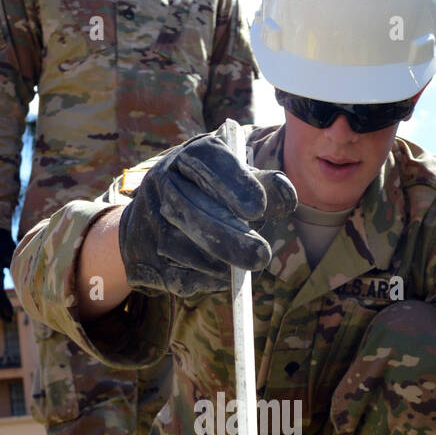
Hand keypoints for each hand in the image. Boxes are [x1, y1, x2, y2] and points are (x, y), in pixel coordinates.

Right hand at [118, 132, 296, 296]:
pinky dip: (216, 278)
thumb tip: (288, 196)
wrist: (147, 224)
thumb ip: (263, 185)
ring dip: (227, 261)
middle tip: (263, 256)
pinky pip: (189, 277)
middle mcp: (163, 184)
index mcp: (187, 157)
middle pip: (194, 213)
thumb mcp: (232, 181)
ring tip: (253, 259)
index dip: (234, 182)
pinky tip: (228, 270)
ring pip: (192, 251)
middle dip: (231, 238)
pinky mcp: (151, 263)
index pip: (207, 160)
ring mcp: (152, 225)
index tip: (259, 206)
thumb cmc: (207, 195)